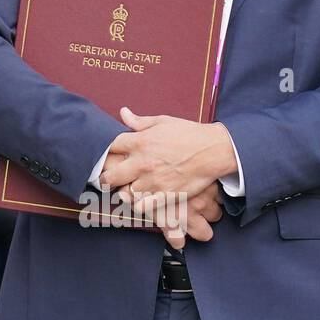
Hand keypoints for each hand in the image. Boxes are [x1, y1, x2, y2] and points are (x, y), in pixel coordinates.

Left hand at [99, 108, 235, 200]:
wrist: (214, 151)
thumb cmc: (189, 134)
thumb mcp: (163, 122)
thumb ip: (139, 121)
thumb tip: (122, 113)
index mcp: (140, 142)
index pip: (109, 148)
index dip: (105, 152)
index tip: (107, 156)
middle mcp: (142, 163)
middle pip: (109, 176)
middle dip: (106, 178)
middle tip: (108, 178)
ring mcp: (153, 181)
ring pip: (124, 193)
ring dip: (123, 192)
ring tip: (127, 189)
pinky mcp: (165, 195)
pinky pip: (142, 207)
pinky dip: (138, 205)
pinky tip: (141, 199)